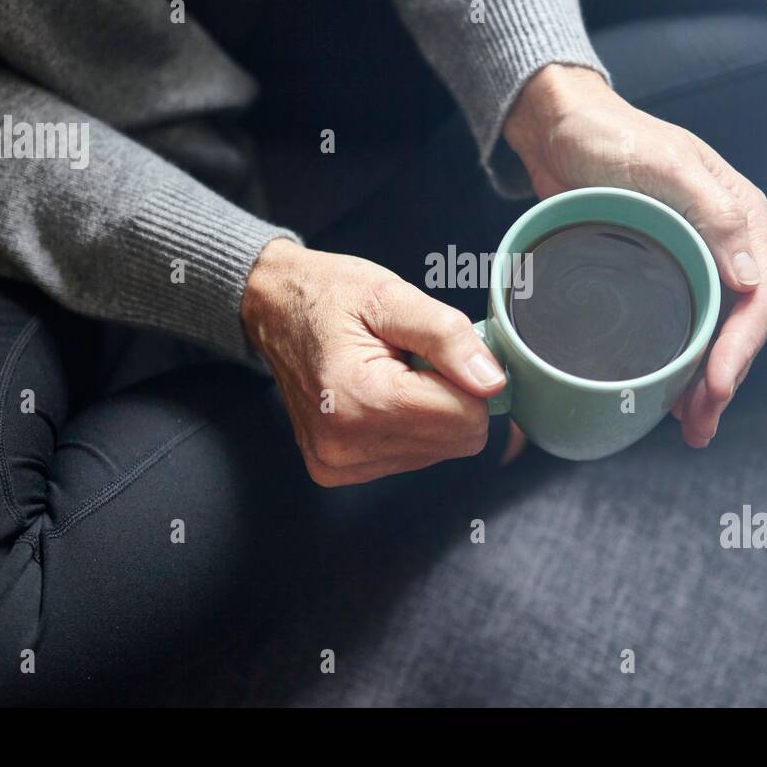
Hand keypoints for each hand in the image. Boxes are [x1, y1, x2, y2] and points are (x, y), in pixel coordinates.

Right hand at [241, 239, 507, 485]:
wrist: (273, 308)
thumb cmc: (329, 295)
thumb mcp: (393, 296)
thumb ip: (448, 338)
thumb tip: (492, 382)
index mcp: (360, 399)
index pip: (466, 419)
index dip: (468, 380)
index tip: (439, 352)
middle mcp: (346, 444)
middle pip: (458, 441)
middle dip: (451, 396)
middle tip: (414, 359)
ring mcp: (339, 464)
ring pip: (440, 451)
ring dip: (429, 411)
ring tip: (393, 374)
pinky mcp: (338, 470)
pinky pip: (412, 457)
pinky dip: (409, 425)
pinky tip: (381, 395)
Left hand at [503, 65, 766, 447]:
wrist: (559, 126)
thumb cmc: (611, 135)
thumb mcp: (665, 167)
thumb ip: (713, 215)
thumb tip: (754, 278)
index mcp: (740, 218)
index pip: (760, 296)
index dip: (742, 349)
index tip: (715, 387)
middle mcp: (724, 244)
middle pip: (740, 326)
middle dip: (724, 381)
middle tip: (700, 426)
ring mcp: (692, 261)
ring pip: (712, 334)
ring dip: (705, 384)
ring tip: (691, 428)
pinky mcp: (658, 273)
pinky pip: (680, 328)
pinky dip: (678, 366)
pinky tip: (668, 396)